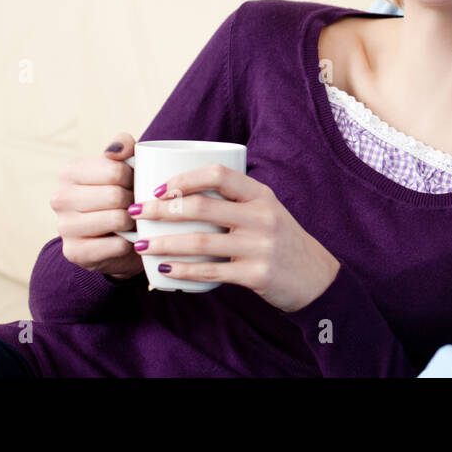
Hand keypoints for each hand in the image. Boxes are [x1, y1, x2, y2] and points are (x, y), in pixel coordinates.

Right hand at [51, 132, 142, 280]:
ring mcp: (63, 227)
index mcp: (69, 171)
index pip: (116, 171)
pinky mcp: (74, 252)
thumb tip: (116, 150)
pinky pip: (116, 245)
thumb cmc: (121, 191)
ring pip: (117, 219)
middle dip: (134, 201)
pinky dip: (129, 242)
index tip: (132, 183)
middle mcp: (59, 198)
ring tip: (131, 220)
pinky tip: (125, 239)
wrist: (117, 234)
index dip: (133, 178)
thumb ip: (122, 145)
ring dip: (133, 221)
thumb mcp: (123, 164)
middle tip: (134, 204)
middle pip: (116, 196)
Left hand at [129, 164, 341, 312]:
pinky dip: (184, 270)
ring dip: (165, 243)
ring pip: (201, 241)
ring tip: (142, 245)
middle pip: (203, 206)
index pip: (219, 175)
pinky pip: (212, 271)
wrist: (315, 277)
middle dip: (161, 210)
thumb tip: (183, 193)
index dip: (184, 178)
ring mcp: (260, 246)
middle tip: (136, 213)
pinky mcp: (257, 274)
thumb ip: (236, 201)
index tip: (158, 189)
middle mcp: (262, 216)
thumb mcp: (267, 211)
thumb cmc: (282, 241)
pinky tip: (164, 271)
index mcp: (262, 195)